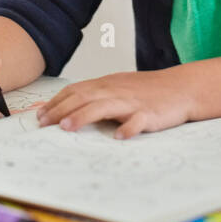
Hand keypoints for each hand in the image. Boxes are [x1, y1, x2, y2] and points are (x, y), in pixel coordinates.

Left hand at [34, 69, 191, 138]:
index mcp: (107, 85)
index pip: (75, 90)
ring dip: (84, 116)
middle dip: (60, 109)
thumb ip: (96, 96)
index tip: (39, 115)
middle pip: (83, 97)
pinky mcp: (149, 114)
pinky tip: (119, 137)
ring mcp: (132, 102)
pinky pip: (138, 121)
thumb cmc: (147, 91)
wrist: (181, 87)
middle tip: (43, 123)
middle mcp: (115, 91)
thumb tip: (67, 109)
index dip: (56, 102)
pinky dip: (128, 128)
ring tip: (67, 126)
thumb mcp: (118, 88)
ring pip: (104, 106)